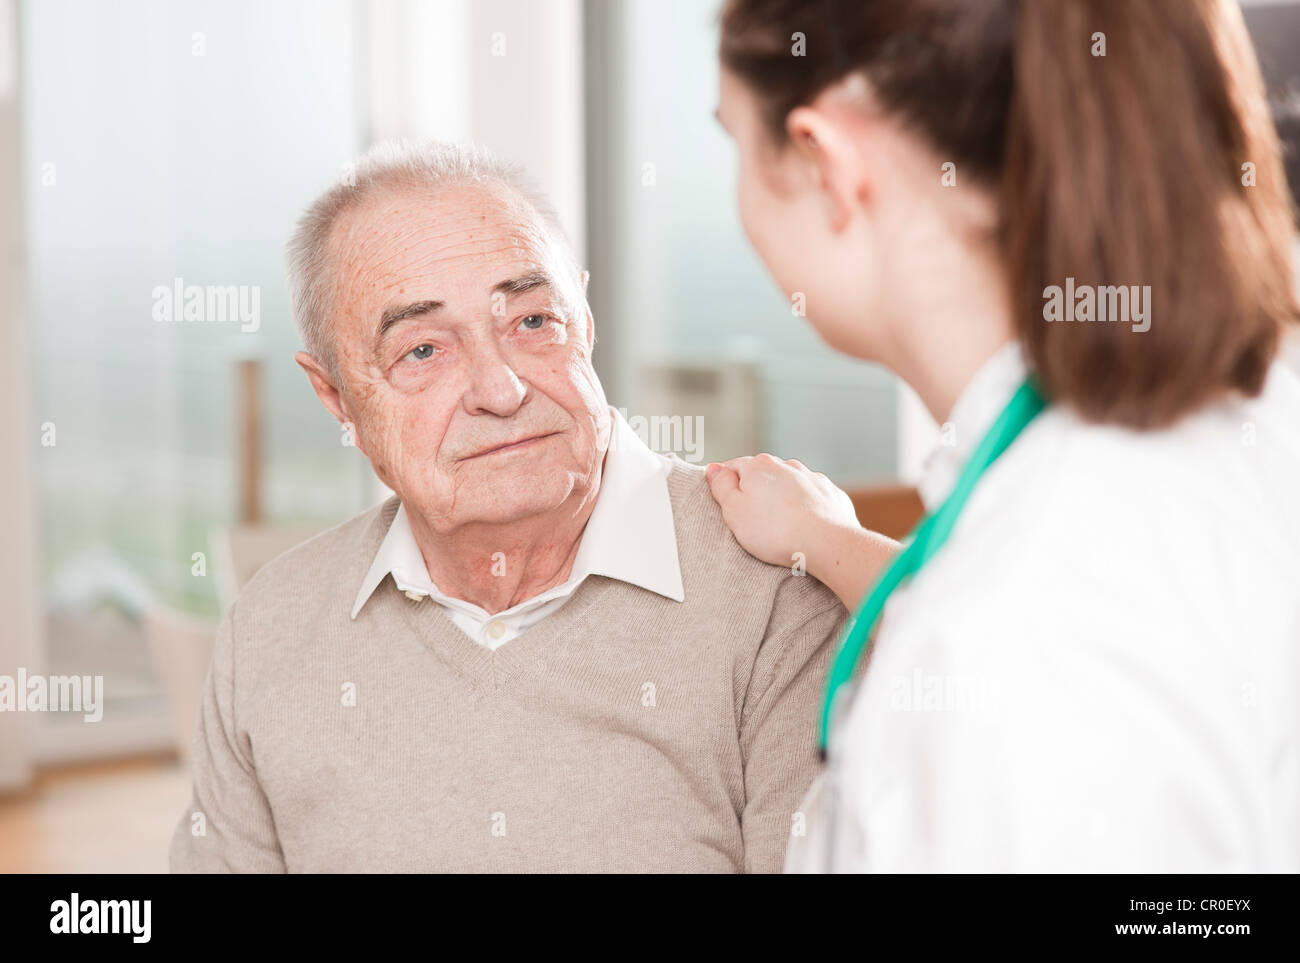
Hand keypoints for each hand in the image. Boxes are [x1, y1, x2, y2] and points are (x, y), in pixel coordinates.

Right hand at [705, 453, 859, 571]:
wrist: (826, 543)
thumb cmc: (775, 531)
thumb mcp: (734, 511)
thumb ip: (721, 486)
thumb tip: (714, 469)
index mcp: (758, 466)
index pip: (732, 467)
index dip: (725, 483)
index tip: (725, 502)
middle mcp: (787, 465)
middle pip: (762, 475)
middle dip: (755, 491)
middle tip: (751, 520)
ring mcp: (812, 478)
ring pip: (789, 484)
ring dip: (781, 498)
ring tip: (779, 526)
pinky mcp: (830, 494)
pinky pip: (812, 498)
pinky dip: (806, 508)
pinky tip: (804, 526)